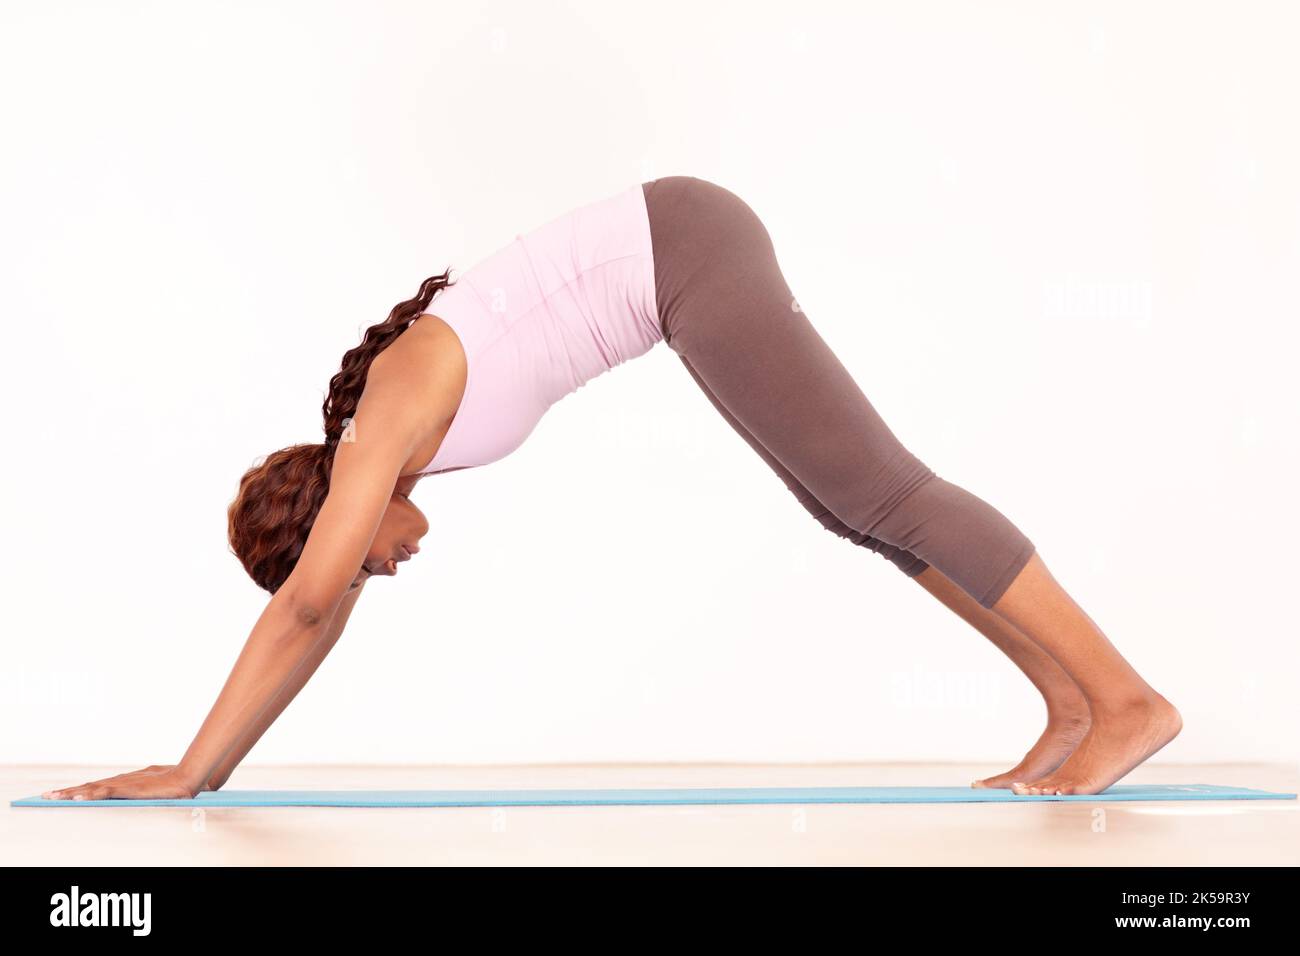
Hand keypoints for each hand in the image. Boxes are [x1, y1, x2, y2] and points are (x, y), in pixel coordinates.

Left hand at [41, 764, 199, 800]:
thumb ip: (139, 794)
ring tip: (55, 797)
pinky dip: (90, 793)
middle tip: (46, 796)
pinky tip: (78, 797)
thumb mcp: (151, 790)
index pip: (96, 785)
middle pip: (89, 786)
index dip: (78, 790)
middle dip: (67, 791)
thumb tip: (137, 799)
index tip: (61, 793)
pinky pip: (106, 791)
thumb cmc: (172, 785)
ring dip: (72, 792)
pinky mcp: (130, 788)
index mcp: (125, 782)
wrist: (187, 778)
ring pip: (93, 788)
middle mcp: (121, 781)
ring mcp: (124, 783)